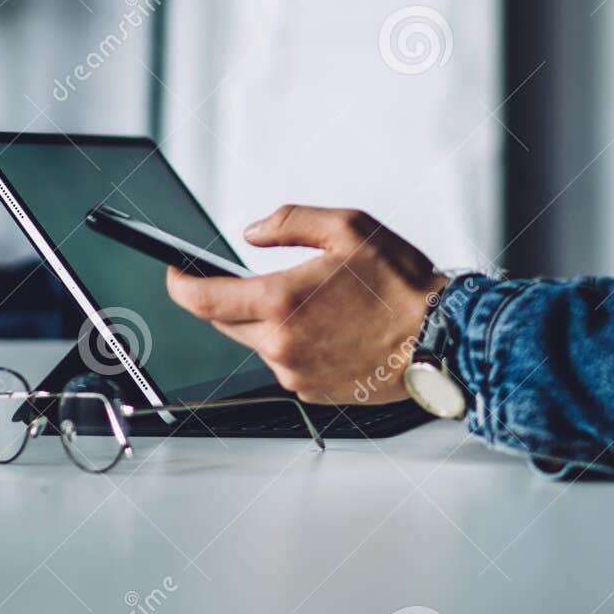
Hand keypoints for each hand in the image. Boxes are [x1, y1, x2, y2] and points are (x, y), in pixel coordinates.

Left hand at [165, 205, 447, 404]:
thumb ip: (291, 222)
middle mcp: (280, 344)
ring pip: (257, 342)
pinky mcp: (312, 391)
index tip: (174, 272)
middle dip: (228, 298)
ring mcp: (294, 373)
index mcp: (281, 301)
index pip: (203, 299)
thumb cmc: (402, 287)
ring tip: (316, 300)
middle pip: (225, 322)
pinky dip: (293, 342)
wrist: (439, 339)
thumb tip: (253, 232)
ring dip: (268, 320)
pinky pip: (285, 362)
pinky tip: (329, 326)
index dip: (179, 284)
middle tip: (252, 276)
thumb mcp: (350, 227)